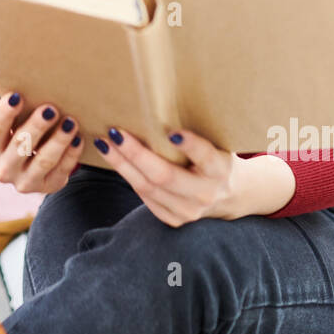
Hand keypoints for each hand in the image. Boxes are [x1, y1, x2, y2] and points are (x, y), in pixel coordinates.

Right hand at [0, 90, 83, 194]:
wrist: (34, 166)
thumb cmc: (24, 132)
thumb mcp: (14, 125)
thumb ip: (17, 109)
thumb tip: (33, 79)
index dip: (5, 112)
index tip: (17, 96)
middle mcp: (4, 169)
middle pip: (20, 145)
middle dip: (36, 126)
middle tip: (50, 109)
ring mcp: (25, 182)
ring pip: (43, 160)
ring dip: (58, 140)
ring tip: (70, 122)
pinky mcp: (47, 187)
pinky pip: (62, 170)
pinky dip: (71, 154)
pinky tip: (78, 139)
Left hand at [93, 126, 239, 226]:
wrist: (229, 195)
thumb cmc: (216, 160)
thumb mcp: (216, 146)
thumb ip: (194, 138)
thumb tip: (155, 112)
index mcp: (219, 170)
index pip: (205, 156)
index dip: (190, 145)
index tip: (173, 132)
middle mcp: (205, 194)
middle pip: (164, 175)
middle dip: (136, 154)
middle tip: (115, 133)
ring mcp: (188, 212)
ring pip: (147, 187)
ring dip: (121, 164)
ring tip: (104, 144)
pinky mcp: (174, 220)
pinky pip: (145, 197)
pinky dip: (129, 176)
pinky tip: (115, 160)